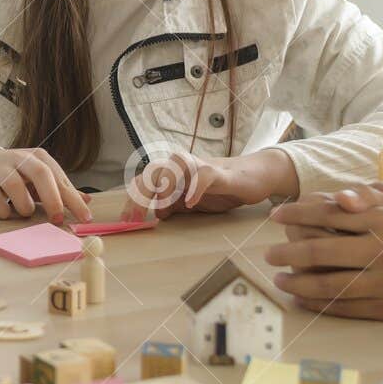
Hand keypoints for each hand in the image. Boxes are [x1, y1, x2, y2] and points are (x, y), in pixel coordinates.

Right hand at [0, 147, 90, 222]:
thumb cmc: (15, 175)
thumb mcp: (39, 179)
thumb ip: (61, 189)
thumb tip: (87, 201)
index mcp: (38, 157)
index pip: (60, 178)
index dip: (73, 199)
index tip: (85, 217)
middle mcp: (20, 158)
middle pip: (41, 174)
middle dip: (52, 199)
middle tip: (57, 219)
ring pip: (15, 186)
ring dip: (24, 206)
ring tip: (24, 211)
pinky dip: (2, 211)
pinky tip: (5, 212)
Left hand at [120, 149, 293, 220]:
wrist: (255, 175)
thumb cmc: (221, 188)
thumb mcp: (192, 201)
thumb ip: (174, 204)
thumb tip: (156, 213)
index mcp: (174, 173)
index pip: (146, 180)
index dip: (133, 198)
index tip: (127, 220)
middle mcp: (184, 166)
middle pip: (154, 169)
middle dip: (141, 193)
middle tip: (136, 217)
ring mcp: (202, 166)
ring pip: (176, 163)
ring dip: (165, 183)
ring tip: (161, 206)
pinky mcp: (222, 173)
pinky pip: (205, 175)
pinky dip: (195, 187)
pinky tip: (190, 203)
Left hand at [266, 183, 382, 321]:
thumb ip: (378, 199)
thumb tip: (341, 196)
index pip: (329, 216)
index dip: (297, 216)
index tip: (276, 217)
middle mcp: (379, 251)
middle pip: (319, 251)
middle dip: (287, 252)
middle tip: (266, 253)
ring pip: (327, 283)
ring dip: (297, 282)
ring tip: (279, 279)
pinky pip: (346, 306)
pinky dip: (320, 304)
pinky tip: (304, 300)